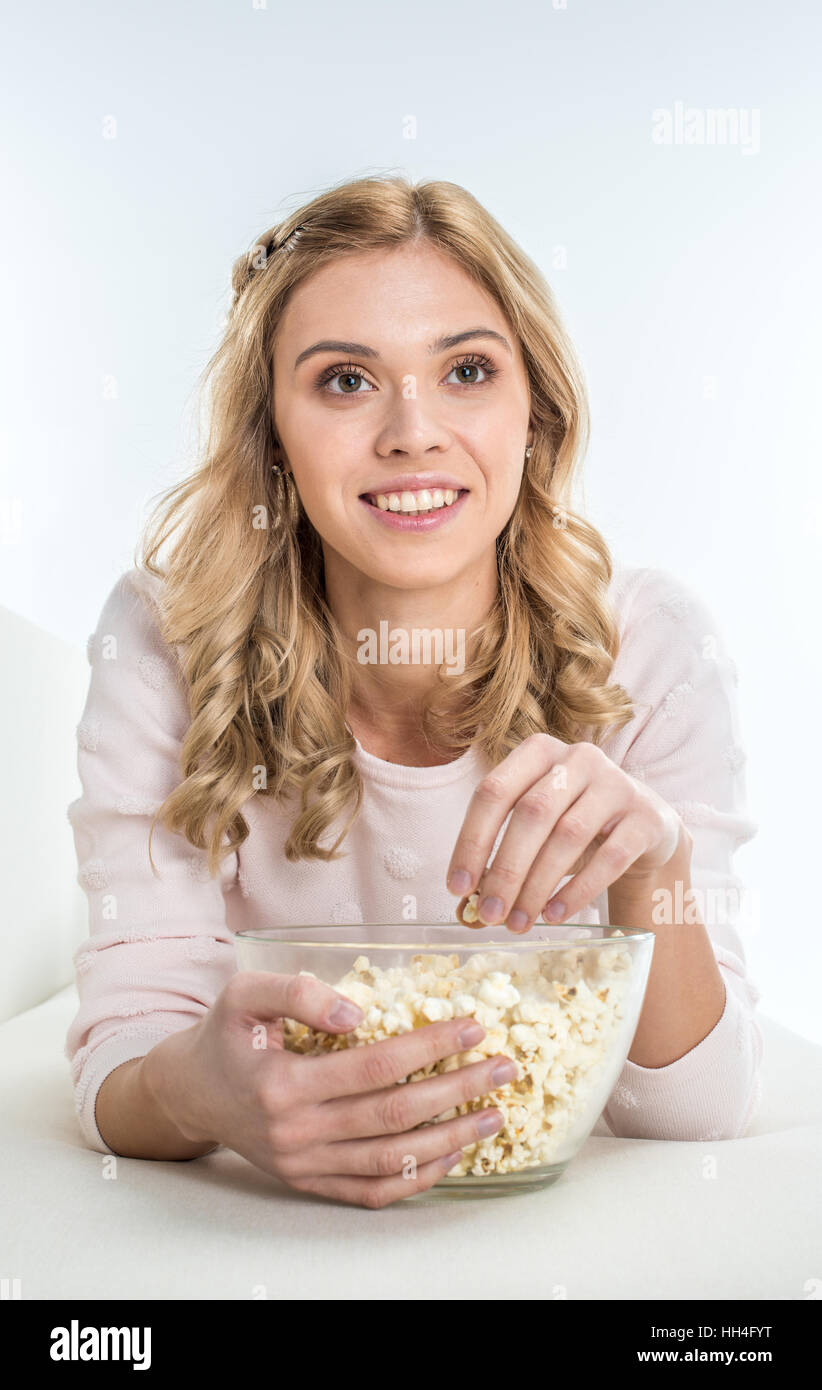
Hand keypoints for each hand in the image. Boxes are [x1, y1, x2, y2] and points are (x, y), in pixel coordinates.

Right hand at [146, 970, 515, 1208]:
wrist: (189, 1092)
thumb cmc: (222, 1036)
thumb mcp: (244, 995)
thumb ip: (296, 992)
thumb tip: (356, 1014)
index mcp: (284, 1084)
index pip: (375, 1065)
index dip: (429, 1047)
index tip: (473, 1028)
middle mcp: (298, 1132)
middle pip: (395, 1115)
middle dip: (458, 1091)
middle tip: (505, 1069)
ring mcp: (305, 1165)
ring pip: (391, 1160)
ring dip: (450, 1139)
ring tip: (494, 1115)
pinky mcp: (309, 1183)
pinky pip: (371, 1191)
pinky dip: (416, 1179)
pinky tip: (451, 1155)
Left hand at [446, 732, 686, 931]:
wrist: (645, 827)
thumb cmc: (575, 825)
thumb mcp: (536, 829)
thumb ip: (501, 856)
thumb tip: (465, 906)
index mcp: (538, 752)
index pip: (493, 792)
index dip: (471, 840)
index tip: (457, 887)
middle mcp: (578, 759)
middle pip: (531, 813)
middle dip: (505, 870)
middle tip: (489, 914)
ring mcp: (616, 784)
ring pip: (568, 836)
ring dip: (538, 885)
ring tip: (519, 921)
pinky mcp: (645, 818)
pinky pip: (610, 858)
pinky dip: (577, 890)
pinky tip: (555, 914)